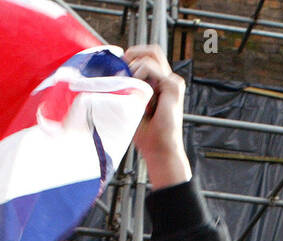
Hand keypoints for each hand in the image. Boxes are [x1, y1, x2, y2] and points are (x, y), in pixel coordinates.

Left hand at [124, 45, 190, 187]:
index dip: (131, 57)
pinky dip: (138, 73)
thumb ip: (126, 87)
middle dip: (133, 53)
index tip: (117, 69)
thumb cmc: (145, 133)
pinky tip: (135, 88)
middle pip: (151, 50)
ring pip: (151, 54)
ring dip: (135, 63)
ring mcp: (172, 82)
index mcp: (159, 84)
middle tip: (121, 68)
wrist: (159, 149)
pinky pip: (150, 66)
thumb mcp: (130, 104)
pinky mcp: (173, 86)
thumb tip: (109, 72)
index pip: (146, 57)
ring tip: (128, 81)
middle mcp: (168, 80)